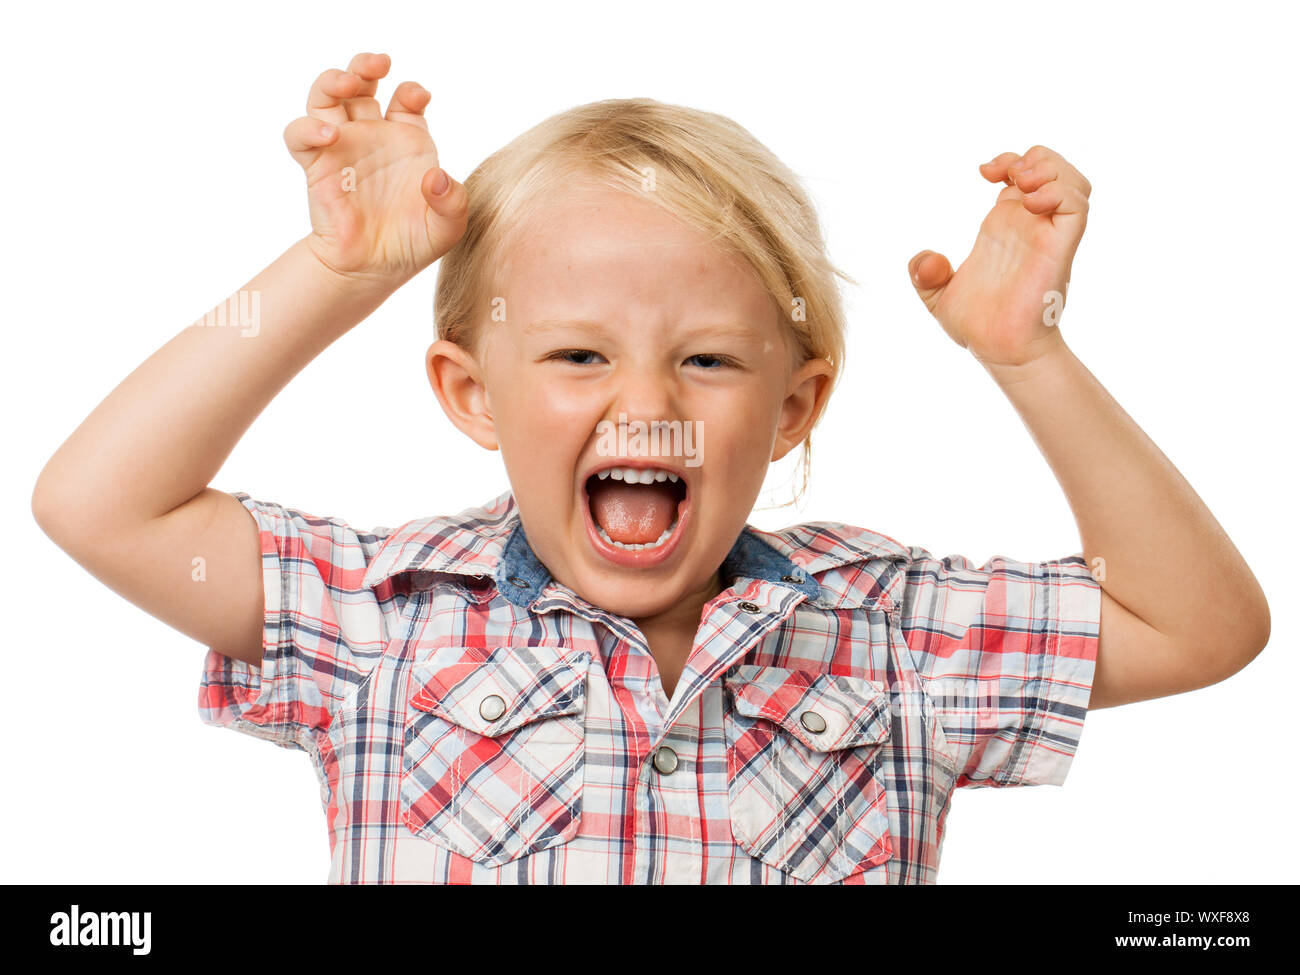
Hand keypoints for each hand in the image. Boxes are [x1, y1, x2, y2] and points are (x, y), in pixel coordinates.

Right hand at [283, 52, 467, 287]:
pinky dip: (308, 127)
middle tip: (379, 62)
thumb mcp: (446, 227)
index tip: (417, 98)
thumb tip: (436, 177)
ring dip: (333, 80)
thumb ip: (452, 203)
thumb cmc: (412, 244)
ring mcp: (342, 147)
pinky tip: (330, 135)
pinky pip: (299, 134)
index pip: (406, 99)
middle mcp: (373, 136)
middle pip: (362, 83)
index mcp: (407, 141)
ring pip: (326, 97)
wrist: (373, 270)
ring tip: (348, 83)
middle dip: (367, 64)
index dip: (411, 91)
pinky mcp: (316, 165)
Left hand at [907, 145, 1090, 367]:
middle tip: (1008, 173)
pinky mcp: (1060, 249)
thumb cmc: (977, 326)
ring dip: (1052, 169)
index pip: (1023, 173)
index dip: (1008, 160)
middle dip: (1036, 157)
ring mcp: (1048, 236)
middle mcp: (1031, 225)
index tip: (983, 172)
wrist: (998, 351)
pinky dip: (1058, 192)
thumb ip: (925, 273)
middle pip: (1056, 169)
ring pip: (1075, 183)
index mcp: (1006, 225)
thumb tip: (928, 260)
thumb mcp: (938, 296)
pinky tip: (1029, 202)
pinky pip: (1076, 207)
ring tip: (1022, 183)